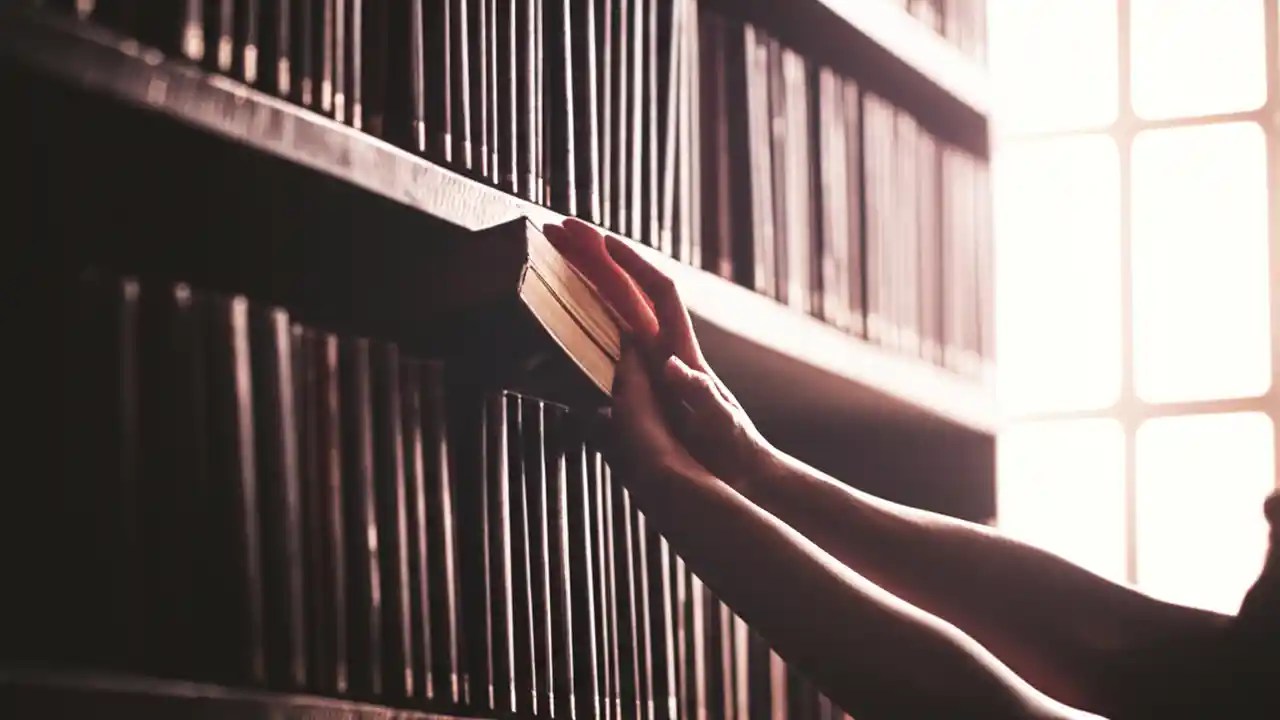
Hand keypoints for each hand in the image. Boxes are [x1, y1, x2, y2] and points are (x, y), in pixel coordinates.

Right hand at [561, 219, 782, 489]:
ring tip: (554, 254)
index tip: (601, 238)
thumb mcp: (721, 424)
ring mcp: (651, 364)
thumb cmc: (736, 449)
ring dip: (586, 280)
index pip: (657, 293)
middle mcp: (665, 350)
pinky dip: (587, 319)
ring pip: (614, 309)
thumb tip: (672, 365)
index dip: (631, 263)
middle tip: (557, 229)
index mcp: (683, 352)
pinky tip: (565, 311)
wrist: (744, 474)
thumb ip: (701, 394)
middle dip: (593, 257)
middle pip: (626, 290)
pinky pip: (608, 342)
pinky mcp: (641, 384)